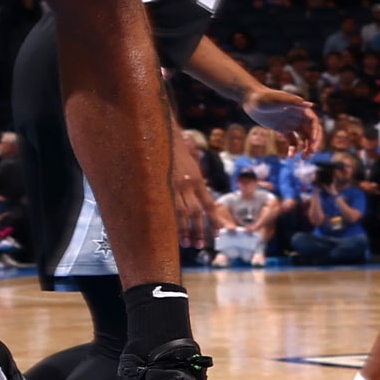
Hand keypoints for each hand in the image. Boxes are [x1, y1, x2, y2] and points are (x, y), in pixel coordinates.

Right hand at [169, 140, 219, 255]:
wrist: (162, 134)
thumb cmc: (176, 149)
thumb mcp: (191, 165)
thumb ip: (195, 182)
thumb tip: (199, 199)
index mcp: (197, 179)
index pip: (209, 204)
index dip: (214, 220)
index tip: (218, 233)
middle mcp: (187, 184)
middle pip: (197, 212)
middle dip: (200, 230)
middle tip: (202, 245)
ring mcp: (173, 185)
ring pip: (182, 213)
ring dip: (186, 230)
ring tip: (188, 243)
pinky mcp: (161, 185)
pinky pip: (167, 206)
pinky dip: (171, 219)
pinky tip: (171, 230)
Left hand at [243, 91, 320, 152]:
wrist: (250, 100)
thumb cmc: (264, 97)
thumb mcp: (279, 100)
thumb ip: (294, 103)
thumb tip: (311, 105)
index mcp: (300, 108)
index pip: (313, 122)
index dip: (316, 132)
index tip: (313, 142)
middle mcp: (298, 117)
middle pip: (311, 132)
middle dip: (313, 143)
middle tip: (310, 153)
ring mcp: (291, 124)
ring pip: (304, 138)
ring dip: (306, 148)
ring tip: (304, 158)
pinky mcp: (283, 130)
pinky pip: (292, 142)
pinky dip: (293, 149)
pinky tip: (290, 156)